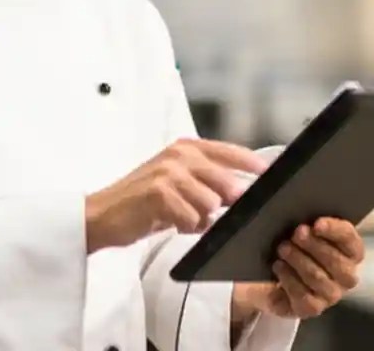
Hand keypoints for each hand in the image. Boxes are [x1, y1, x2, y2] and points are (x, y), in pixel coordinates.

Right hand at [84, 138, 267, 253]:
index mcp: (186, 147)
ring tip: (178, 217)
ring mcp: (169, 172)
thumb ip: (207, 182)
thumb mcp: (176, 183)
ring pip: (211, 204)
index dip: (254, 166)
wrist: (102, 214)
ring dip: (199, 218)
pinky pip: (193, 218)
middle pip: (227, 183)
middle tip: (206, 212)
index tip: (271, 176)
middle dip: (226, 204)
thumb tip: (242, 193)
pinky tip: (169, 222)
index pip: (232, 152)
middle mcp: (179, 154)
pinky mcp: (160, 192)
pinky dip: (184, 227)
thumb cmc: (142, 202)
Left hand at [234, 217, 364, 321]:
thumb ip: (305, 214)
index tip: (317, 223)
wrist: (265, 276)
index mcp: (349, 251)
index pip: (351, 240)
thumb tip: (297, 198)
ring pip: (320, 280)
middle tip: (297, 233)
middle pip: (339, 263)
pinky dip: (290, 280)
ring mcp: (330, 294)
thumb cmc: (289, 245)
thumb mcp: (297, 225)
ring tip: (283, 248)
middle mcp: (345, 275)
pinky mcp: (311, 309)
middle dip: (316, 246)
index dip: (336, 231)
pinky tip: (278, 267)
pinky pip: (304, 298)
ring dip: (300, 261)